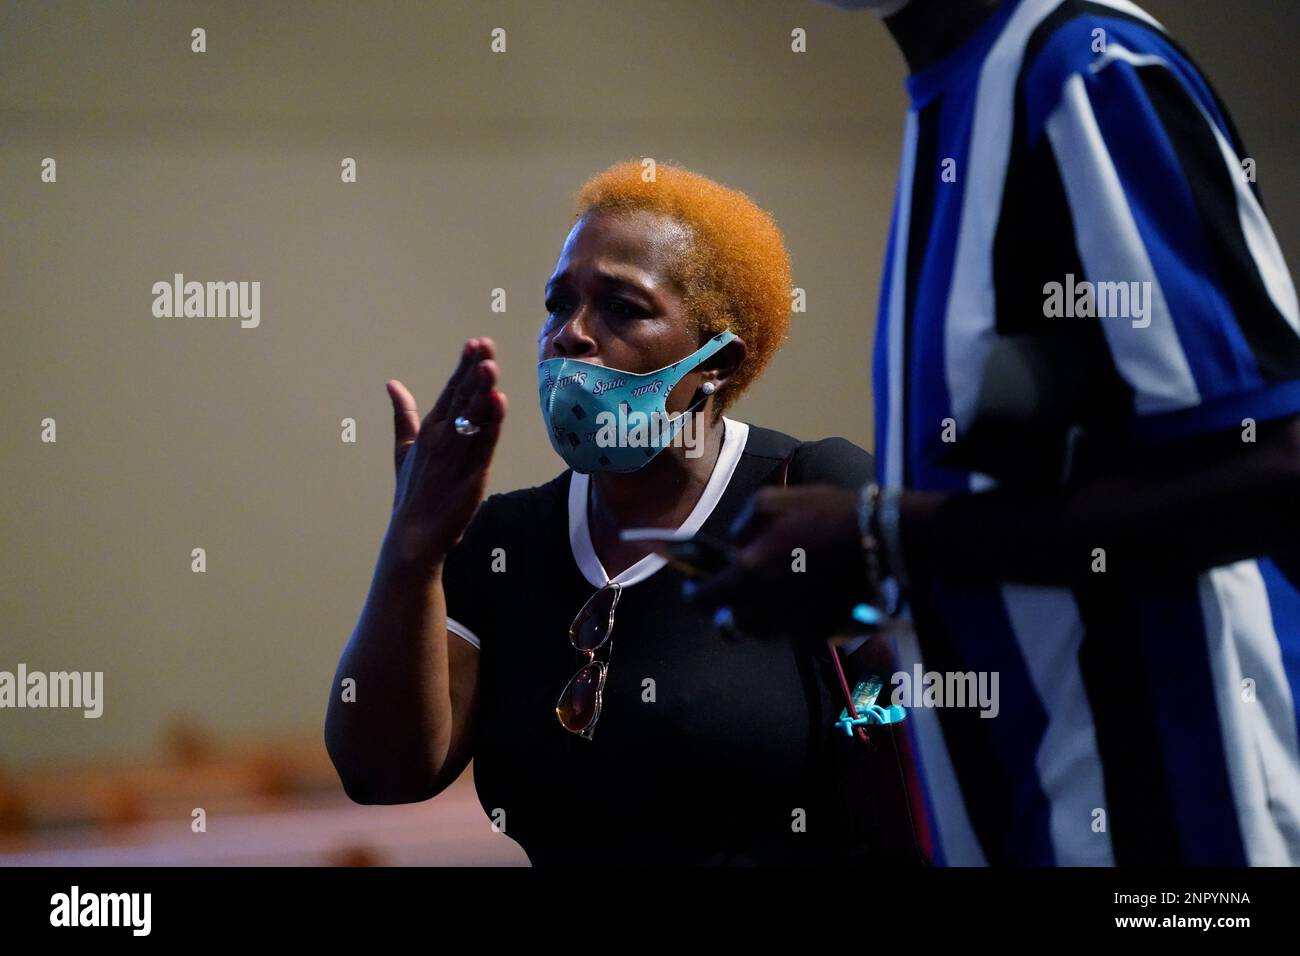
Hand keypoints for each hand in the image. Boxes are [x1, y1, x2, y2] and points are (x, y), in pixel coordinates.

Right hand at [383, 337, 507, 567]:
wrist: (413, 535)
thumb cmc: (412, 493)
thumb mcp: (404, 449)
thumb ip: (403, 415)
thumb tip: (392, 384)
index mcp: (428, 430)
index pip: (449, 391)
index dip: (463, 367)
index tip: (475, 343)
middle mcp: (441, 438)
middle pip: (461, 398)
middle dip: (473, 370)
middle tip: (485, 344)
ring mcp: (455, 456)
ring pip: (471, 417)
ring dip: (480, 390)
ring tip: (490, 365)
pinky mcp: (471, 475)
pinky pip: (484, 444)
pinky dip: (491, 423)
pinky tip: (498, 402)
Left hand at [684, 483, 879, 639]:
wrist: (884, 539)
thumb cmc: (828, 513)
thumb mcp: (772, 501)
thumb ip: (742, 525)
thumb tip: (734, 546)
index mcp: (749, 573)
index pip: (704, 601)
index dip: (695, 594)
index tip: (696, 587)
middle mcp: (766, 608)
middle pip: (731, 624)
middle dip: (729, 608)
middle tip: (740, 590)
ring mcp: (795, 626)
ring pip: (761, 633)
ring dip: (758, 617)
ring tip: (774, 592)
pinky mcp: (820, 636)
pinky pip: (792, 635)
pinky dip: (790, 621)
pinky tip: (804, 597)